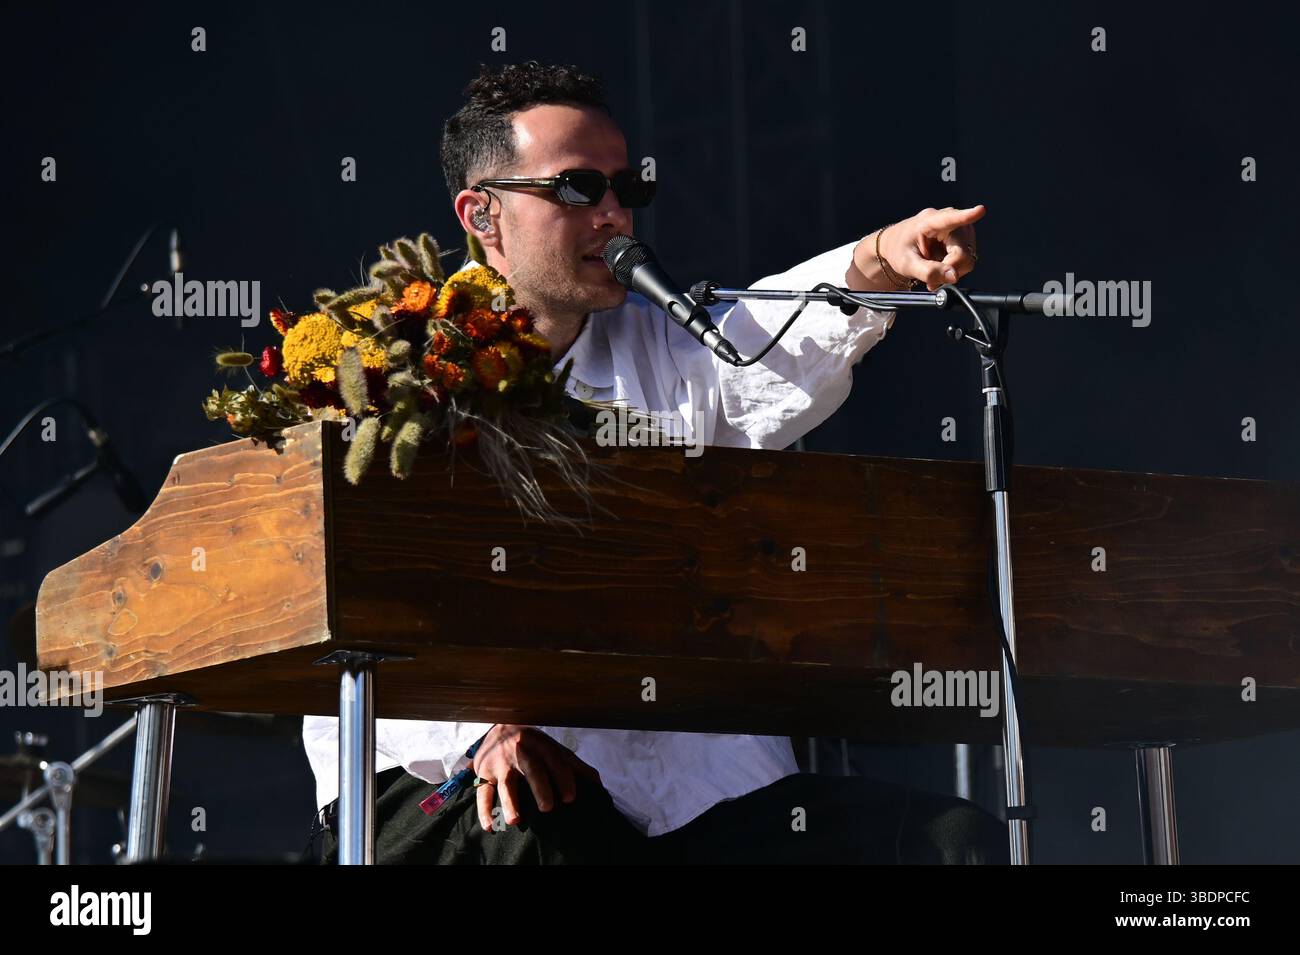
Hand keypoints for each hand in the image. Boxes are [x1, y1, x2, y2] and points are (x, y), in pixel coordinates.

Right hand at [472, 724, 601, 830]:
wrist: (499, 724)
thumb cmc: (534, 744)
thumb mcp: (553, 749)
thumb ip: (574, 765)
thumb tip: (598, 783)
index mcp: (542, 747)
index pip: (555, 762)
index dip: (564, 778)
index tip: (570, 798)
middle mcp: (522, 753)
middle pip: (532, 770)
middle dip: (540, 788)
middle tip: (548, 808)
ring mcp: (502, 764)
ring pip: (506, 783)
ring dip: (510, 802)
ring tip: (515, 820)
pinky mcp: (485, 774)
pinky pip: (482, 792)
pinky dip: (484, 810)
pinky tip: (490, 826)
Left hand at [853, 204, 985, 291]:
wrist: (896, 245)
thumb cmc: (899, 249)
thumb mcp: (907, 264)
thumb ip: (928, 272)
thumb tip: (953, 276)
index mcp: (929, 221)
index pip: (950, 218)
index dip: (967, 215)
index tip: (980, 210)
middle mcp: (948, 221)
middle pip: (963, 251)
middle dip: (949, 269)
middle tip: (932, 278)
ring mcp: (958, 229)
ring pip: (968, 257)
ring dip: (951, 270)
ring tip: (933, 270)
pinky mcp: (963, 239)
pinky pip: (967, 259)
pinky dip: (953, 269)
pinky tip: (940, 268)